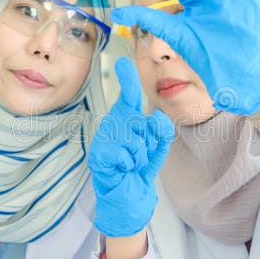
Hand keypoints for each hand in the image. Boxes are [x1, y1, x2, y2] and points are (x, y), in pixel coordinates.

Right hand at [88, 57, 174, 236]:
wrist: (129, 196)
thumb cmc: (140, 167)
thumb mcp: (157, 146)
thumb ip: (161, 129)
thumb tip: (157, 118)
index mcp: (127, 117)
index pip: (130, 95)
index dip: (128, 78)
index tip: (124, 62)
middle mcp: (113, 123)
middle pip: (142, 122)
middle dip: (149, 143)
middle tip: (139, 155)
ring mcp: (103, 138)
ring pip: (135, 141)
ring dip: (140, 157)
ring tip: (130, 163)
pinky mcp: (98, 154)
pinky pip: (125, 154)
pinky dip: (129, 165)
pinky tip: (121, 169)